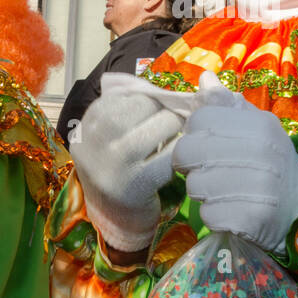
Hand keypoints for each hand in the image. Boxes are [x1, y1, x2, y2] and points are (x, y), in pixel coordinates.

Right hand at [71, 86, 181, 252]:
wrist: (111, 218)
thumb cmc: (119, 166)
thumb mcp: (115, 134)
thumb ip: (140, 104)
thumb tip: (207, 79)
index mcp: (90, 119)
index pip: (132, 92)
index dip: (154, 100)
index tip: (159, 114)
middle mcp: (95, 137)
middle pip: (148, 105)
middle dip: (168, 112)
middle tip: (175, 126)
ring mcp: (113, 161)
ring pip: (163, 126)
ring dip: (179, 131)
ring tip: (177, 141)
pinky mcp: (133, 185)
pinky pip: (171, 157)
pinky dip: (180, 155)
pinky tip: (178, 161)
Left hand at [171, 72, 297, 252]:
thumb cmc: (273, 161)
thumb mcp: (257, 126)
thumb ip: (227, 104)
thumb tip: (204, 79)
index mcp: (259, 125)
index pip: (199, 119)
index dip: (194, 132)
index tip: (204, 142)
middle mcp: (259, 152)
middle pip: (188, 152)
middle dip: (191, 164)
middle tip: (207, 170)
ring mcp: (256, 187)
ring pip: (195, 186)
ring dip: (203, 192)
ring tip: (224, 191)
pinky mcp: (249, 219)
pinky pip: (208, 214)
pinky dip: (215, 216)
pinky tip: (232, 210)